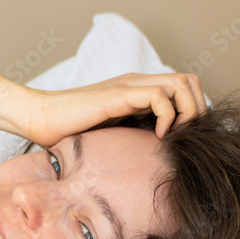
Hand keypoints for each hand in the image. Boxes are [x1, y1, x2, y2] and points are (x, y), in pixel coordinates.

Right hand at [22, 72, 205, 146]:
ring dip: (187, 112)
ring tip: (174, 136)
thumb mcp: (113, 135)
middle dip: (197, 111)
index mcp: (138, 91)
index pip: (186, 88)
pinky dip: (167, 117)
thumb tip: (157, 156)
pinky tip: (155, 136)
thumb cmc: (70, 131)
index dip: (194, 111)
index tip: (186, 139)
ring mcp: (130, 86)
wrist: (41, 119)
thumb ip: (133, 134)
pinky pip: (160, 97)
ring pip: (182, 84)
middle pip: (191, 82)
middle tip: (186, 137)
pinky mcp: (119, 94)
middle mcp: (138, 83)